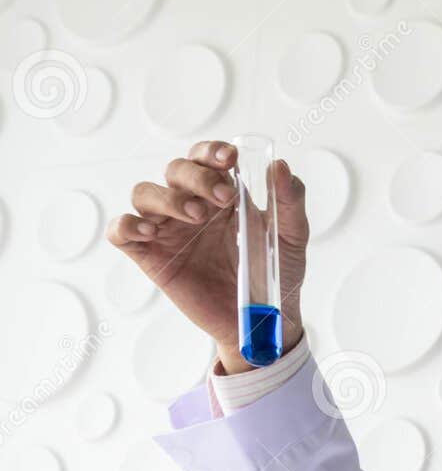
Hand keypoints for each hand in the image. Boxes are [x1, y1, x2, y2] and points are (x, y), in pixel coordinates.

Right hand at [106, 139, 308, 374]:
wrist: (264, 319)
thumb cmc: (276, 274)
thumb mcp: (291, 236)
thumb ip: (289, 200)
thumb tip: (278, 164)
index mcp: (220, 195)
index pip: (204, 158)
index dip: (210, 151)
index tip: (229, 158)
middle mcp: (190, 206)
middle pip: (175, 170)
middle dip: (197, 176)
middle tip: (223, 198)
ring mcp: (168, 230)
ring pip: (144, 193)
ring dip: (167, 197)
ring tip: (196, 217)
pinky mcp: (151, 257)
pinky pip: (122, 232)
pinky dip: (128, 225)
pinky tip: (150, 232)